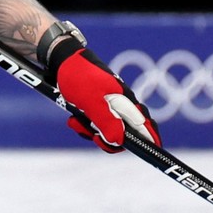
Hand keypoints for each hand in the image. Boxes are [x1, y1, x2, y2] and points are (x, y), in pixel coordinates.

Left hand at [47, 38, 161, 152]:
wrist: (60, 61)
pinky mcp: (96, 107)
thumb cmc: (78, 77)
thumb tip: (119, 141)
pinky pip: (94, 125)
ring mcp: (108, 106)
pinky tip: (74, 119)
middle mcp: (121, 105)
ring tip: (76, 121)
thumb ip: (106, 120)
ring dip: (91, 131)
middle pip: (124, 133)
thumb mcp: (91, 100)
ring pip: (107, 130)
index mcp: (126, 101)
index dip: (151, 139)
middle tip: (93, 136)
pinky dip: (84, 125)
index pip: (145, 124)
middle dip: (107, 139)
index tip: (152, 151)